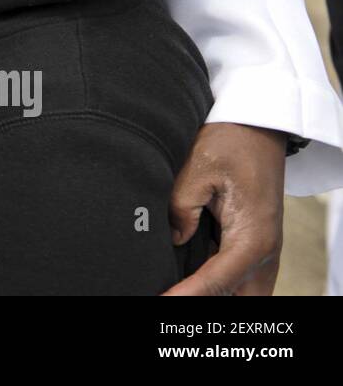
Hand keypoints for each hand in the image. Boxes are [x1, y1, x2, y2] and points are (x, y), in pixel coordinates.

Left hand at [164, 122, 285, 295]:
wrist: (256, 125)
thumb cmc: (231, 142)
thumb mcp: (197, 168)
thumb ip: (181, 208)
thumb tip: (174, 237)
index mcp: (253, 236)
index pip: (217, 281)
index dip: (187, 296)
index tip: (161, 302)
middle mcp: (265, 250)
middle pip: (236, 297)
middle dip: (203, 302)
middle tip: (166, 298)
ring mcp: (264, 250)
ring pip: (242, 292)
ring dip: (212, 295)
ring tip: (172, 292)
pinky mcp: (255, 243)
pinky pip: (240, 277)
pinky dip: (218, 285)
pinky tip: (187, 283)